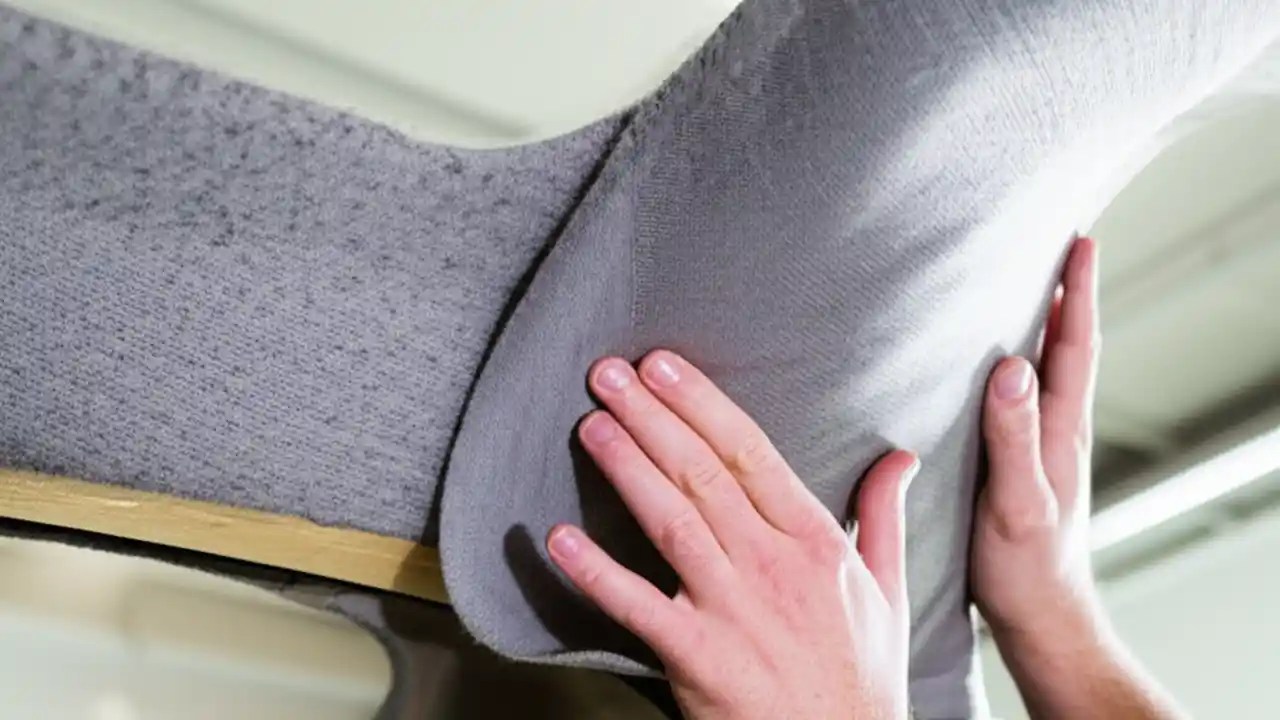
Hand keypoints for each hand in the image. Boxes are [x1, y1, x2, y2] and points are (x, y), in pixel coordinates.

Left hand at [547, 350, 915, 719]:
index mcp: (816, 542)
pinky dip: (598, 574)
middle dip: (652, 418)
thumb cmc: (861, 676)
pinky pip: (639, 607)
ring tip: (591, 426)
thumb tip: (901, 458)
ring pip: (673, 522)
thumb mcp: (887, 589)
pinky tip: (560, 539)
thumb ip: (884, 516)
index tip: (662, 366)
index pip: (751, 454)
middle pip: (704, 474)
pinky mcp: (698, 657)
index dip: (701, 405)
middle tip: (607, 374)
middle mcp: (774, 566)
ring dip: (627, 470)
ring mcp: (734, 610)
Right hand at [971, 235, 1102, 650]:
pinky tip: (1002, 363)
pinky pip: (1029, 397)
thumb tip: (1011, 367)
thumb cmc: (1025, 568)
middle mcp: (1059, 431)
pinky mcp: (1025, 462)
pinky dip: (1025, 362)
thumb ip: (1013, 437)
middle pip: (1069, 347)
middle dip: (1067, 294)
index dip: (1077, 293)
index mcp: (1060, 432)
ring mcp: (1046, 447)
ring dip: (1049, 325)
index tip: (1079, 241)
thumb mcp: (1016, 502)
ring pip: (1052, 370)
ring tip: (1034, 287)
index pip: (1073, 347)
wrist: (1039, 616)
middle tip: (1058, 245)